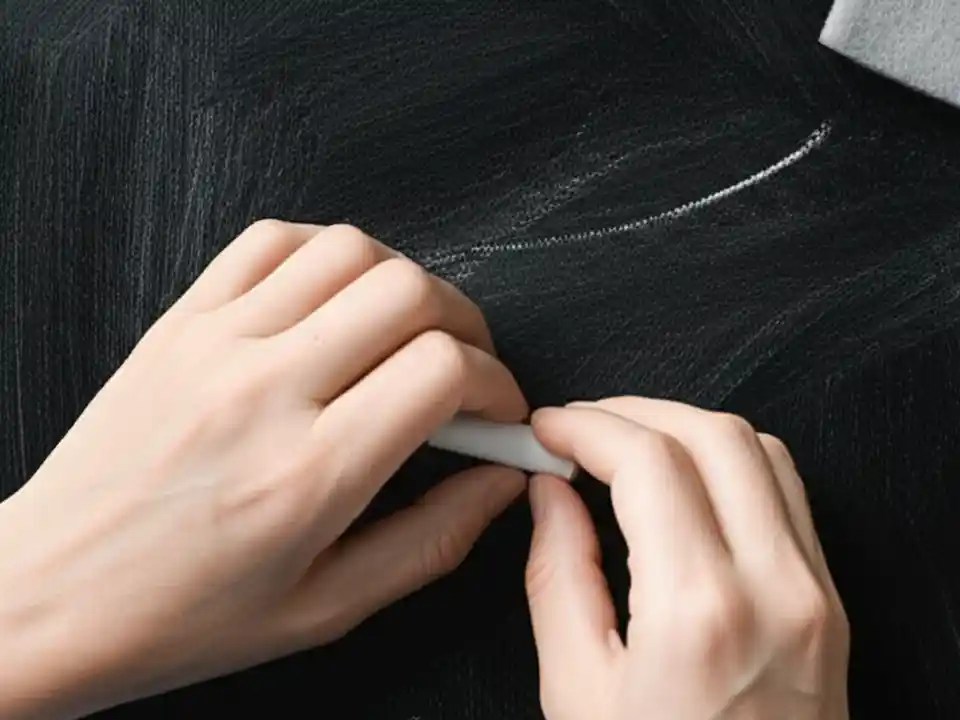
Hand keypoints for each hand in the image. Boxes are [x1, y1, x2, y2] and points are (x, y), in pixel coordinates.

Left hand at [0, 221, 527, 718]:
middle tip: (464, 368)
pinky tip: (336, 299)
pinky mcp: (178, 322)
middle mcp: (263, 394)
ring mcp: (214, 344)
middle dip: (465, 325)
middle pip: (408, 294)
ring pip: (348, 250)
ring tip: (405, 332)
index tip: (496, 410)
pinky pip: (269, 239)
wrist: (46, 596)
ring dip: (402, 282)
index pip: (440, 371)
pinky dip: (326, 253)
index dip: (495, 383)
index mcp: (308, 476)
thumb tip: (501, 483)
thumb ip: (431, 543)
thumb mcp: (326, 609)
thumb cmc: (180, 614)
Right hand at [525, 398, 849, 719]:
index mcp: (701, 612)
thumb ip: (558, 575)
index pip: (649, 460)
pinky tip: (687, 486)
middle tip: (582, 430)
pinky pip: (789, 496)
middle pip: (714, 434)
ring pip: (763, 450)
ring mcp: (815, 593)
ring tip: (629, 449)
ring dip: (690, 430)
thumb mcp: (577, 693)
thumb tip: (551, 494)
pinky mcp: (831, 603)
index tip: (549, 431)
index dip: (588, 426)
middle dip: (638, 412)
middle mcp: (774, 587)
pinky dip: (734, 465)